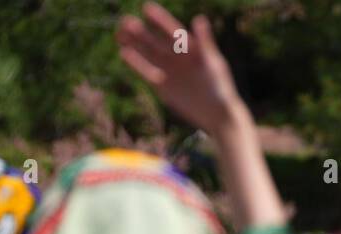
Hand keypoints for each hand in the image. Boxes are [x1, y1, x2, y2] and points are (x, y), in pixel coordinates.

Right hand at [117, 3, 243, 134]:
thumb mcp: (213, 63)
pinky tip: (123, 52)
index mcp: (191, 48)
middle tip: (125, 21)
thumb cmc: (221, 88)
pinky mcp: (162, 85)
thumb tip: (199, 19)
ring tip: (119, 33)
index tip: (146, 8)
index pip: (172, 30)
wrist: (217, 115)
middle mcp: (177, 57)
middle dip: (141, 31)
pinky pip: (146, 71)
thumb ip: (205, 42)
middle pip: (156, 41)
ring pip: (148, 54)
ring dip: (134, 44)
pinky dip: (136, 63)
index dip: (160, 20)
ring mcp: (169, 70)